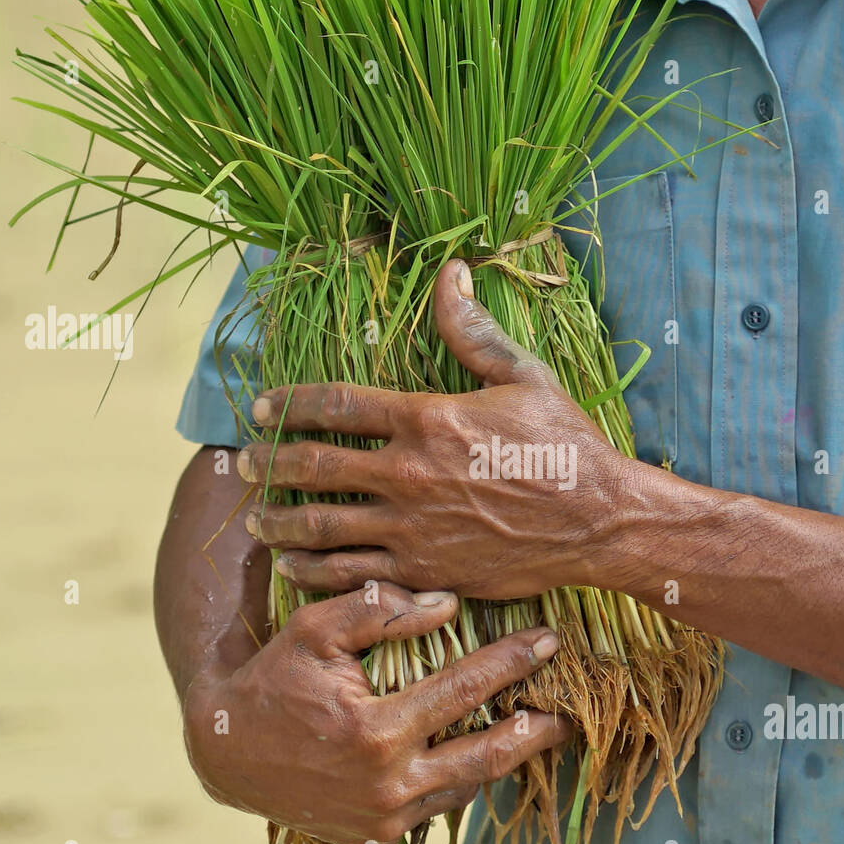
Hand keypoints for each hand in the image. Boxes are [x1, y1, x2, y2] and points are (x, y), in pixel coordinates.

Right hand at [182, 580, 569, 843]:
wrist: (226, 753)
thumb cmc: (272, 680)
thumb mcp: (315, 631)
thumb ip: (380, 613)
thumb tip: (449, 605)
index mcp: (376, 731)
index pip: (464, 690)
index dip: (512, 662)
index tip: (549, 641)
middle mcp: (387, 784)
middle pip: (488, 756)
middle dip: (538, 730)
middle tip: (576, 707)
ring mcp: (385, 818)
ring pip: (469, 787)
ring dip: (509, 758)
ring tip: (543, 729)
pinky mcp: (379, 837)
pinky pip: (440, 806)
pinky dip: (468, 780)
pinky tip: (491, 755)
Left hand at [236, 260, 633, 599]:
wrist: (600, 520)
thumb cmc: (567, 445)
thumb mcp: (524, 377)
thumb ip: (473, 330)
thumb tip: (451, 271)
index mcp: (426, 417)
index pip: (336, 403)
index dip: (289, 401)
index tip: (261, 406)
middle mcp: (407, 472)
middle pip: (314, 465)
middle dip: (269, 463)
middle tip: (244, 464)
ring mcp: (411, 526)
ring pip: (321, 525)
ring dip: (280, 521)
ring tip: (257, 520)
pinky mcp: (424, 569)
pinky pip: (351, 573)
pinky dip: (313, 570)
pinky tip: (291, 566)